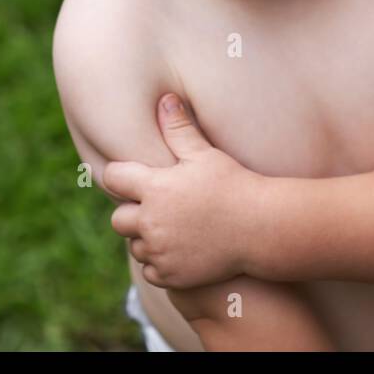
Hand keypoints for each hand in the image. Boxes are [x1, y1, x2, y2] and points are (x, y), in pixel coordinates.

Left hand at [107, 94, 261, 288]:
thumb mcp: (205, 154)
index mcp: (154, 188)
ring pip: (134, 246)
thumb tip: (164, 99)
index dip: (122, 176)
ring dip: (146, 238)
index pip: (112, 178)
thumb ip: (179, 129)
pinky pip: (151, 270)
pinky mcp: (171, 275)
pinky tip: (180, 248)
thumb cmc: (234, 184)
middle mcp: (151, 222)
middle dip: (132, 212)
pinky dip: (160, 262)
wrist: (260, 226)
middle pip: (118, 219)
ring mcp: (160, 251)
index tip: (133, 177)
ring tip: (172, 227)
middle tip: (156, 207)